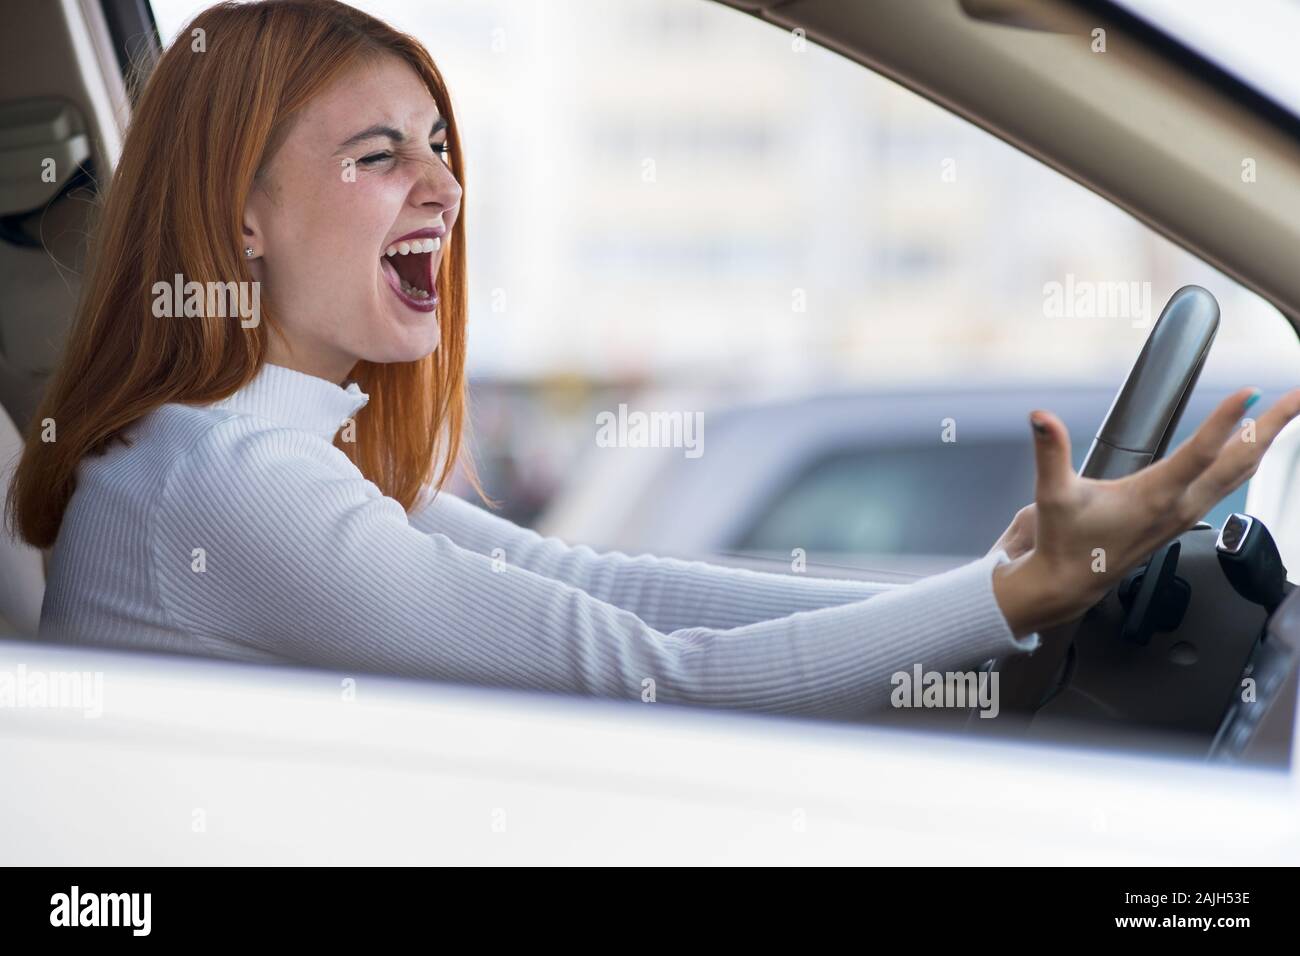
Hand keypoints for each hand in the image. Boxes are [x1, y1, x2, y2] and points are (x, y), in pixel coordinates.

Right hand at [993, 386, 1299, 637]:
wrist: (1068, 582)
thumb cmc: (1065, 543)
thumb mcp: (1052, 495)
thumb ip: (1050, 452)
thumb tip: (1040, 419)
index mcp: (1153, 497)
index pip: (1201, 453)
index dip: (1226, 420)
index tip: (1249, 392)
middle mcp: (1178, 506)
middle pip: (1239, 461)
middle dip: (1272, 426)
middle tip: (1297, 396)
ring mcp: (1185, 514)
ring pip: (1239, 474)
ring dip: (1265, 442)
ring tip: (1283, 414)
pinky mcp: (1181, 518)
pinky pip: (1227, 484)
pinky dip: (1246, 459)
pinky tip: (1249, 449)